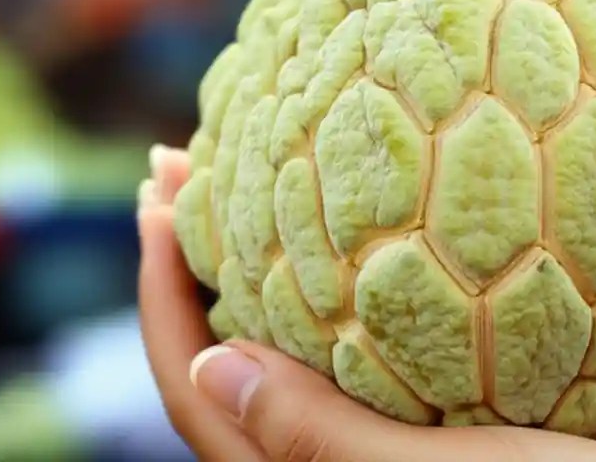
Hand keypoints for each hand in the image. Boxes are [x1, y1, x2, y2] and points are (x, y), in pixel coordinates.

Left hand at [138, 146, 595, 461]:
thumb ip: (322, 439)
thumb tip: (205, 360)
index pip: (199, 386)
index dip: (162, 293)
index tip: (161, 187)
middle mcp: (337, 459)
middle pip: (229, 355)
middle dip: (196, 259)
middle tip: (183, 163)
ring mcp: (383, 438)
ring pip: (291, 345)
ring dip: (259, 262)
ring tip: (257, 175)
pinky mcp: (434, 417)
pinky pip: (353, 344)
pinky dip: (333, 278)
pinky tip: (365, 222)